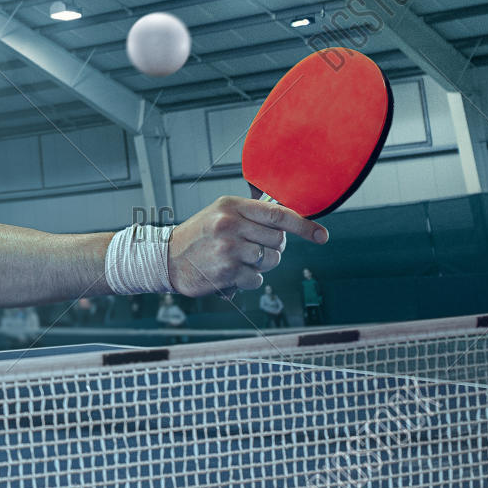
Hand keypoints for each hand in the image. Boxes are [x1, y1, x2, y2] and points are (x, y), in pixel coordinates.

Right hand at [166, 196, 326, 296]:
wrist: (165, 258)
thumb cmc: (198, 236)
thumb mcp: (220, 214)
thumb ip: (251, 215)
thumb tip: (290, 220)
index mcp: (231, 206)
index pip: (278, 214)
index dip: (304, 226)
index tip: (321, 235)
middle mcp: (230, 224)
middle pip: (278, 241)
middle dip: (272, 249)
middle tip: (253, 250)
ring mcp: (229, 248)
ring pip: (270, 261)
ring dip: (260, 266)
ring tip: (238, 262)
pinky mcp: (227, 271)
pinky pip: (257, 279)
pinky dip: (247, 280)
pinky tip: (230, 274)